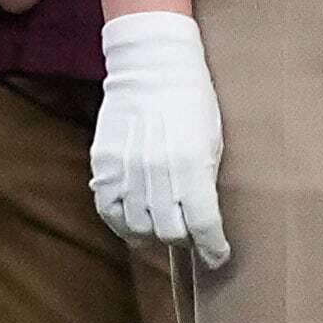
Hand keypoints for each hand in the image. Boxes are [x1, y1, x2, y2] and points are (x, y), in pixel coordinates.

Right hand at [93, 12, 228, 267]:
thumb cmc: (191, 103)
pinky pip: (110, 211)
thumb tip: (201, 223)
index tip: (217, 256)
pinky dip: (123, 224)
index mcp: (192, 164)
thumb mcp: (212, 143)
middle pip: (171, 233)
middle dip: (186, 241)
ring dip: (155, 235)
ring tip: (163, 227)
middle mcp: (158, 171)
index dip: (213, 249)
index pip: (204, 225)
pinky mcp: (104, 165)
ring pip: (139, 228)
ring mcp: (127, 168)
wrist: (152, 66)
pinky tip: (135, 222)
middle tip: (191, 235)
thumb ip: (205, 184)